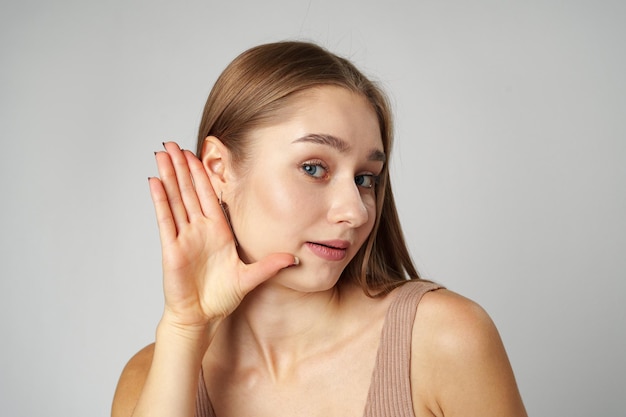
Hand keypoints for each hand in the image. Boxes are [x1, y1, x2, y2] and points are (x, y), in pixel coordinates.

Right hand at [148, 142, 296, 329]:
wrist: (201, 317)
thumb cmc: (221, 297)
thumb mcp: (250, 277)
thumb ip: (269, 265)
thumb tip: (293, 257)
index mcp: (218, 231)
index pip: (209, 196)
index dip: (203, 174)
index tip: (198, 153)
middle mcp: (199, 230)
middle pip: (189, 191)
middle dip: (182, 167)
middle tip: (173, 143)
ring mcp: (184, 237)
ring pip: (175, 199)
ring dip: (169, 176)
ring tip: (162, 153)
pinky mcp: (171, 248)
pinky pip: (166, 219)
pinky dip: (160, 199)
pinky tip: (155, 181)